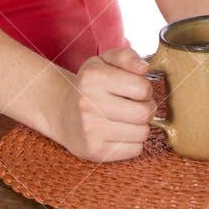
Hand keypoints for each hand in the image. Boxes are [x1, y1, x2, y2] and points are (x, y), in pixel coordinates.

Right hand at [48, 47, 154, 161]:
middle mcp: (88, 104)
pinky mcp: (95, 151)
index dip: (145, 89)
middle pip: (145, 112)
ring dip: (140, 126)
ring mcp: (90, 130)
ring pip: (143, 132)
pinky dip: (133, 142)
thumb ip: (127, 57)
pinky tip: (119, 133)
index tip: (135, 89)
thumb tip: (144, 68)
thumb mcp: (104, 61)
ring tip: (125, 119)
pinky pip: (135, 150)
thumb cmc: (90, 85)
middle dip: (146, 108)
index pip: (143, 88)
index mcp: (93, 78)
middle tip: (135, 105)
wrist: (61, 112)